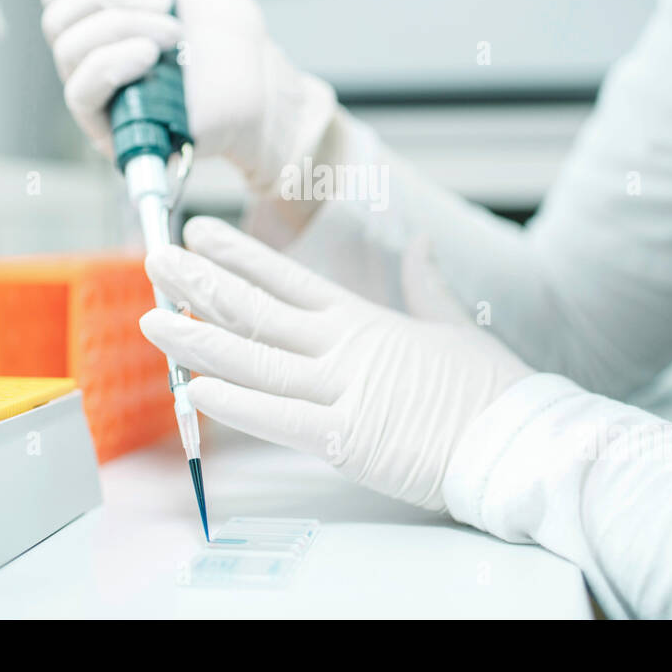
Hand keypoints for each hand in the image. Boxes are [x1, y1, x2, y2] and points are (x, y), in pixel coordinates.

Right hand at [40, 0, 334, 191]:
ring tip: (172, 31)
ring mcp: (104, 97)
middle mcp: (95, 60)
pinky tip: (149, 54)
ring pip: (68, 50)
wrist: (265, 83)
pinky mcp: (114, 130)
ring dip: (120, 26)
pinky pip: (80, 92)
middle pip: (57, 20)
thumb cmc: (231, 40)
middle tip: (162, 2)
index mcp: (105, 25)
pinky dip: (110, 62)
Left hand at [139, 216, 533, 509]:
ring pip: (256, 358)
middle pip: (258, 309)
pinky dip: (236, 404)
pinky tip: (195, 389)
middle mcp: (344, 347)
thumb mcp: (455, 326)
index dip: (241, 255)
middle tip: (156, 260)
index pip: (289, 279)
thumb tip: (420, 245)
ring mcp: (343, 389)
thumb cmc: (491, 390)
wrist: (520, 438)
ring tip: (152, 317)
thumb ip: (427, 284)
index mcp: (366, 321)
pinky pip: (280, 417)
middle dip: (201, 284)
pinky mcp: (347, 437)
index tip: (202, 234)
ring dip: (199, 338)